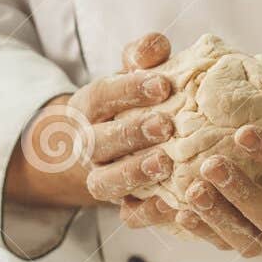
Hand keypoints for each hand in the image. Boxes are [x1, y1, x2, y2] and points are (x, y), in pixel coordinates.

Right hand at [66, 32, 177, 207]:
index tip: (163, 84)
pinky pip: (128, 216)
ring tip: (166, 164)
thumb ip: (143, 56)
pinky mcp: (122, 205)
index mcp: (88, 107)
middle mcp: (88, 145)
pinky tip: (174, 205)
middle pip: (98, 143)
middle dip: (131, 134)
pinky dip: (148, 213)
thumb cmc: (138, 98)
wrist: (122, 141)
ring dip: (134, 173)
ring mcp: (102, 178)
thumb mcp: (136, 71)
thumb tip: (156, 45)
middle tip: (165, 126)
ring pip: (105, 183)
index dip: (128, 91)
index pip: (100, 97)